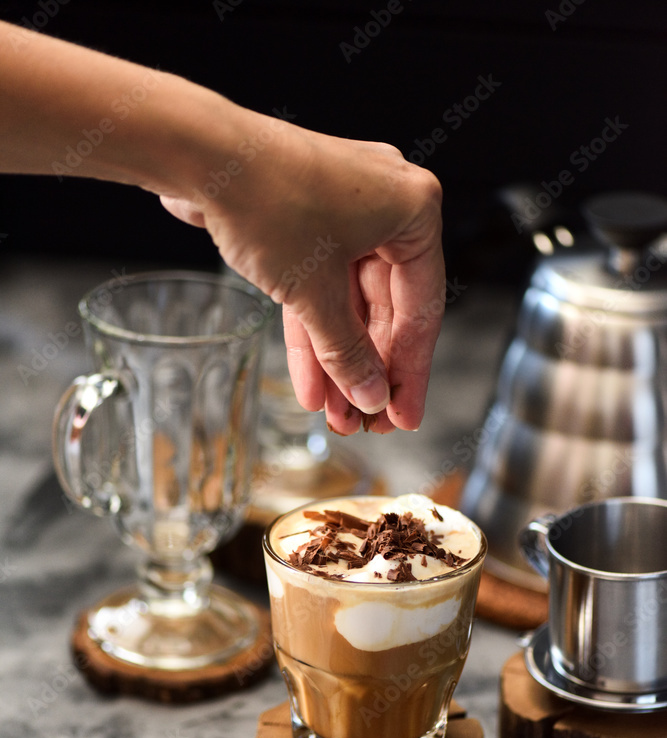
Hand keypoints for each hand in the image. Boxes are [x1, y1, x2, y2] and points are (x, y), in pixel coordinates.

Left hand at [160, 115, 444, 433]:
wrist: (197, 151)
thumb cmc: (268, 201)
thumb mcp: (315, 293)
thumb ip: (348, 352)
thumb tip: (372, 396)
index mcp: (413, 210)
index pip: (422, 309)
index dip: (410, 372)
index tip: (402, 417)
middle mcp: (385, 206)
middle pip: (386, 310)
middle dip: (368, 371)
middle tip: (366, 422)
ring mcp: (344, 212)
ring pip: (348, 305)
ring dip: (339, 361)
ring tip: (336, 415)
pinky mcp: (306, 220)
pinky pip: (319, 288)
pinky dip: (313, 332)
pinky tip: (311, 384)